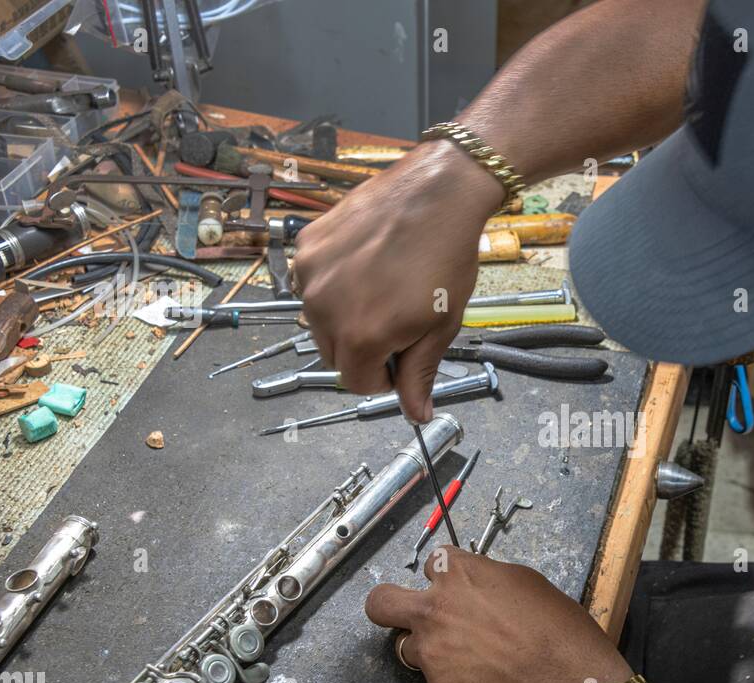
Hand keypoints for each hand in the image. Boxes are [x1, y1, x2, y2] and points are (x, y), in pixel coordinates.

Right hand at [291, 141, 501, 420]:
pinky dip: (332, 283)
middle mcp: (325, 309)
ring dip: (344, 315)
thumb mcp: (441, 326)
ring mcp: (311, 275)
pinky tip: (364, 265)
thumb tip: (417, 416)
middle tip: (396, 319)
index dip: (384, 375)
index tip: (403, 354)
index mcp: (361, 337)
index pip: (356, 382)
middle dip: (362, 347)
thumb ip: (420, 375)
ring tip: (380, 288)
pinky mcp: (307, 246)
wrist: (437, 193)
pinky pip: (311, 282)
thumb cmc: (446, 259)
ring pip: (319, 319)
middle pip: (334, 354)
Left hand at [366, 547, 632, 682]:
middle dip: (390, 606)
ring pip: (410, 647)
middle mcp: (434, 609)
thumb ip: (489, 581)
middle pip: (381, 602)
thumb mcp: (528, 584)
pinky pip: (437, 681)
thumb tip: (478, 590)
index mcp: (459, 575)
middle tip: (414, 618)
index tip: (460, 588)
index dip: (447, 577)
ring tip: (469, 661)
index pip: (433, 564)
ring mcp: (431, 652)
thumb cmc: (559, 629)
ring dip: (432, 650)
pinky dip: (456, 682)